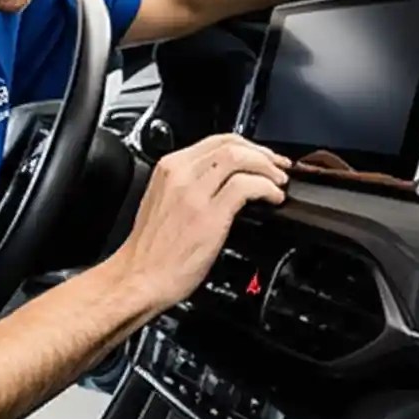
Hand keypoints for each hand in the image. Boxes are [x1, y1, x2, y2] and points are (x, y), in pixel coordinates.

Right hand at [111, 134, 290, 310]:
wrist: (139, 278)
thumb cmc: (152, 250)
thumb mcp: (164, 201)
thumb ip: (190, 184)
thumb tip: (224, 180)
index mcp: (169, 168)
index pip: (216, 140)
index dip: (247, 145)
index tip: (262, 156)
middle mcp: (180, 174)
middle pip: (231, 144)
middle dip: (262, 153)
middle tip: (279, 166)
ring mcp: (194, 193)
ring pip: (239, 159)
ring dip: (267, 167)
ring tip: (279, 182)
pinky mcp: (209, 215)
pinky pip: (246, 186)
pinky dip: (266, 188)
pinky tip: (273, 198)